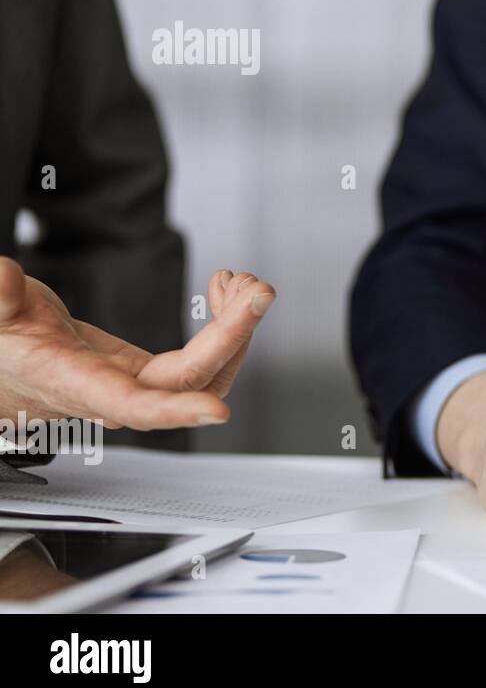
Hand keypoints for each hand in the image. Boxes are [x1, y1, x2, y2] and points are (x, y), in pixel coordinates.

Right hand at [0, 257, 274, 429]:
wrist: (7, 364)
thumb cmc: (4, 346)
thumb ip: (0, 300)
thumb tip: (1, 275)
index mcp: (80, 385)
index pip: (135, 406)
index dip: (177, 410)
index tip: (217, 412)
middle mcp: (119, 393)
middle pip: (192, 379)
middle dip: (234, 335)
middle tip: (258, 292)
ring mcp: (142, 384)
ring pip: (209, 372)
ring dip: (237, 327)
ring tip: (243, 284)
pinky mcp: (154, 372)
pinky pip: (204, 358)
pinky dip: (224, 323)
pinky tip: (222, 291)